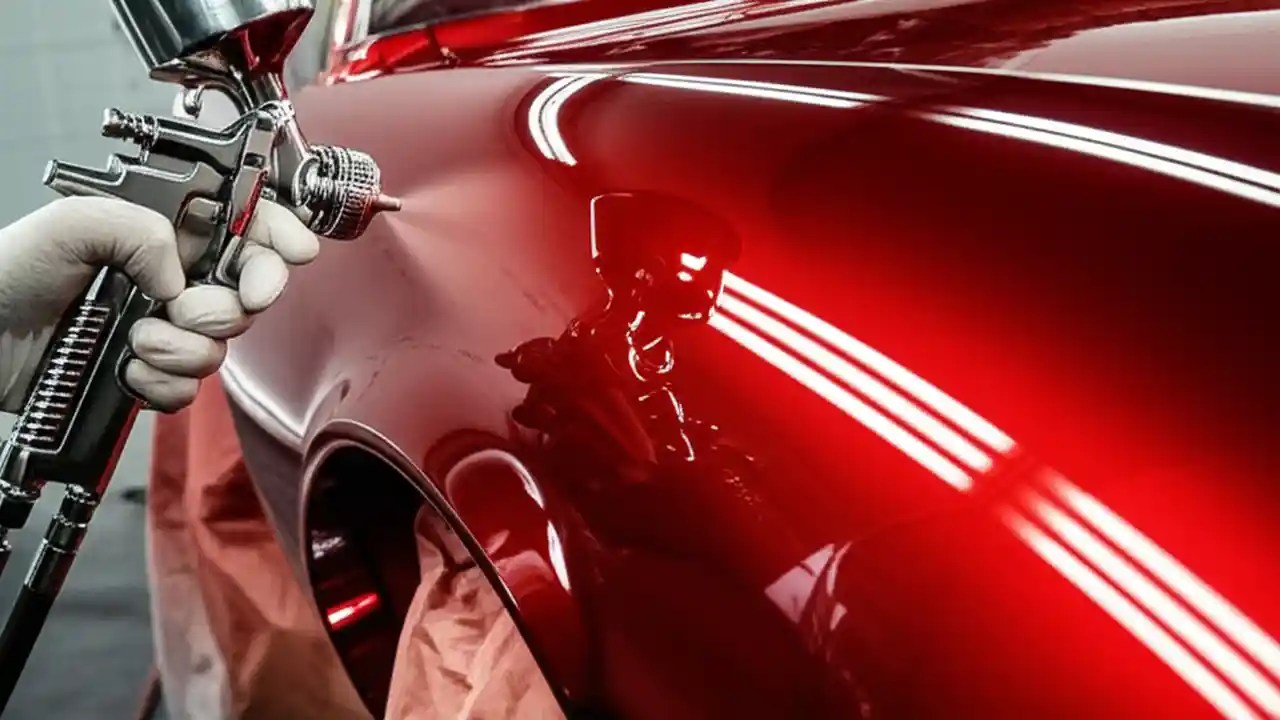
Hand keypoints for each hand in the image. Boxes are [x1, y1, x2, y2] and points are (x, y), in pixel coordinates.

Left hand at [0, 196, 318, 412]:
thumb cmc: (8, 275)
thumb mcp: (70, 225)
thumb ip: (139, 230)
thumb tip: (180, 277)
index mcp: (163, 234)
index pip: (244, 226)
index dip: (279, 236)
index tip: (291, 253)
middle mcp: (173, 281)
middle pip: (247, 293)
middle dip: (228, 306)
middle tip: (188, 309)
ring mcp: (165, 331)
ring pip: (220, 348)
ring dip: (180, 350)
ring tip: (135, 341)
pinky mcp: (150, 375)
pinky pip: (189, 390)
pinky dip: (160, 385)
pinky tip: (127, 371)